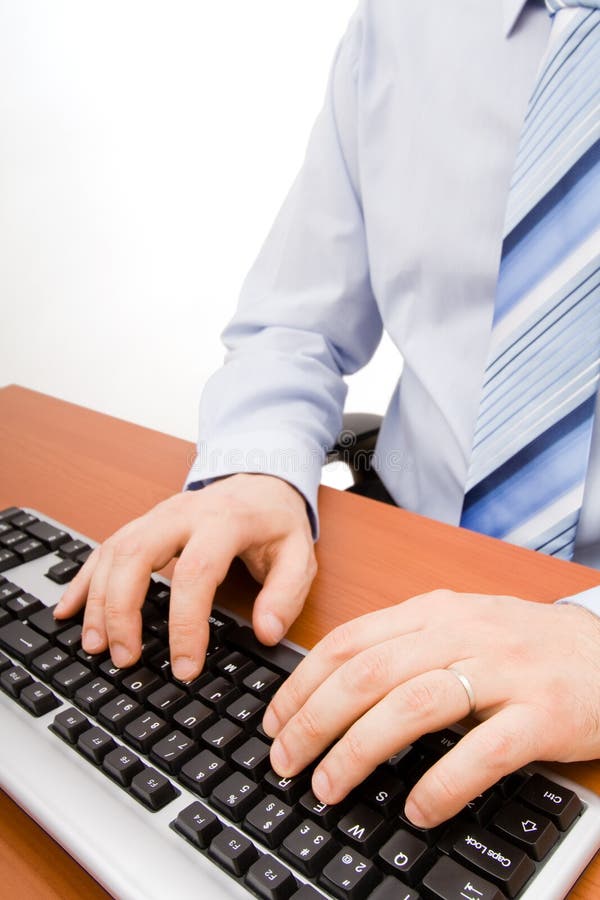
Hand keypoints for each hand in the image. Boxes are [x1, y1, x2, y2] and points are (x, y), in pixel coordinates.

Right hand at [55, 474, 315, 680]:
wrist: (260, 480)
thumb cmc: (276, 522)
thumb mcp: (299, 554)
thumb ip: (286, 594)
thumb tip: (265, 633)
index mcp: (225, 521)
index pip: (196, 571)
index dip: (186, 622)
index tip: (185, 666)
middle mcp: (183, 513)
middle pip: (137, 554)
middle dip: (123, 609)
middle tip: (124, 658)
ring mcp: (158, 515)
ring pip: (115, 551)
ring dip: (99, 599)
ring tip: (96, 646)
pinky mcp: (143, 523)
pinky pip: (105, 548)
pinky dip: (84, 580)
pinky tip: (68, 610)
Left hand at [262, 590, 599, 827]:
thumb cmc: (527, 646)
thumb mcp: (461, 627)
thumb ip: (405, 647)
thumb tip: (335, 688)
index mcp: (435, 612)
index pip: (350, 641)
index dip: (303, 682)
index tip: (274, 720)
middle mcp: (462, 633)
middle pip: (368, 673)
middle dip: (314, 720)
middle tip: (286, 761)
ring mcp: (503, 670)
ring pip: (412, 704)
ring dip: (360, 749)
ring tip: (330, 786)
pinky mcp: (541, 713)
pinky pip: (482, 750)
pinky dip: (441, 782)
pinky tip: (416, 809)